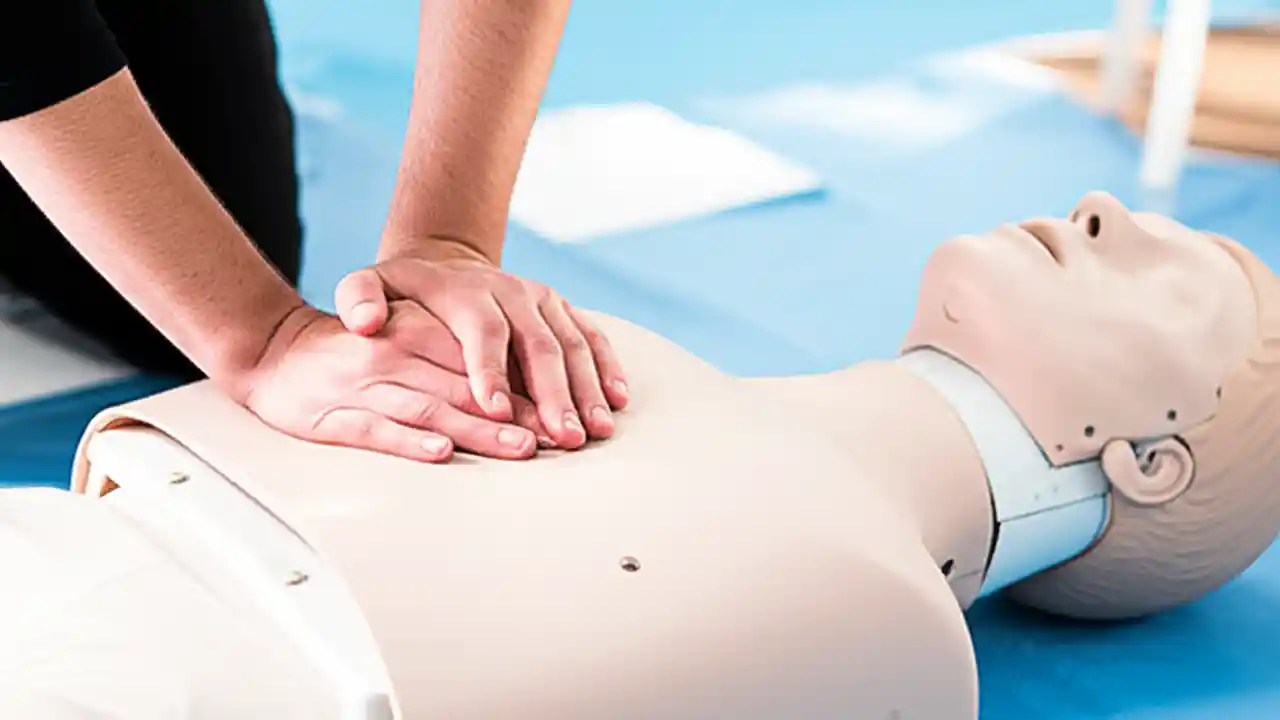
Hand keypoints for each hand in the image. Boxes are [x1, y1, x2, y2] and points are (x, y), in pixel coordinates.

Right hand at [239, 302, 546, 461]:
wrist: (275, 349)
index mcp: (419, 327)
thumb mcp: (408, 330)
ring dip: (479, 430)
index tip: (564, 409)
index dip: (528, 384)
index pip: (484, 355)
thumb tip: (525, 380)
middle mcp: (396, 352)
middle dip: (520, 413)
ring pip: (432, 408)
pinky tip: (440, 453)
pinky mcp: (334, 416)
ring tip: (520, 446)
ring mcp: (366, 386)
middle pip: (468, 386)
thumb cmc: (355, 347)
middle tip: (560, 435)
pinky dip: (410, 442)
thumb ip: (457, 350)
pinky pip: (377, 431)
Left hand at [333, 238, 628, 449]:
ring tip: (595, 431)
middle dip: (553, 394)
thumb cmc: (405, 291)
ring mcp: (543, 300)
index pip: (483, 332)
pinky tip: (617, 401)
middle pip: (538, 345)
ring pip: (572, 344)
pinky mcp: (564, 308)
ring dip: (587, 389)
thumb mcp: (369, 284)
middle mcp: (512, 291)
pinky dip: (608, 368)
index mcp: (466, 291)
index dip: (491, 371)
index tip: (496, 412)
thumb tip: (363, 322)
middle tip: (563, 437)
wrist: (444, 261)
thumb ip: (358, 299)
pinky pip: (593, 336)